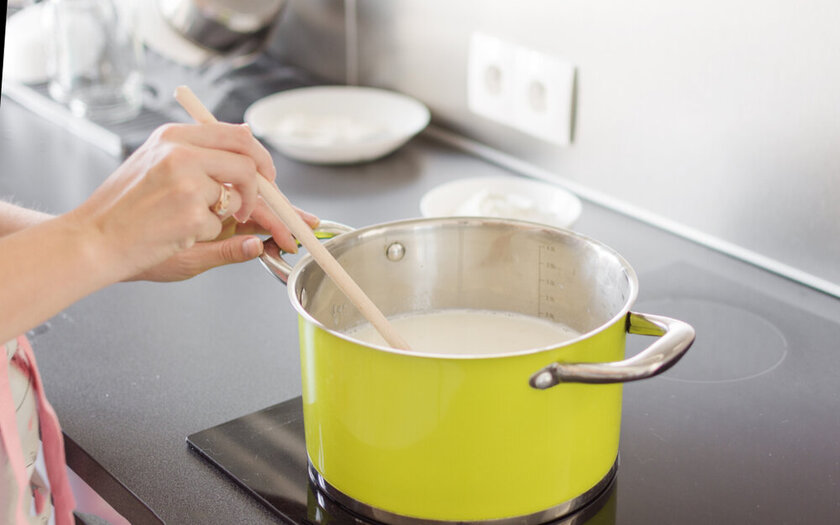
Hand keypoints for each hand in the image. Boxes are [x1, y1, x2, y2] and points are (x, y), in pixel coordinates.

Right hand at [70, 122, 316, 281]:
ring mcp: (187, 182)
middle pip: (247, 161)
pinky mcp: (191, 213)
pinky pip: (218, 225)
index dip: (259, 156)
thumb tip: (248, 134)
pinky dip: (203, 234)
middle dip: (260, 186)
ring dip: (223, 214)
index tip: (266, 174)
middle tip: (252, 206)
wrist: (92, 238)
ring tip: (187, 220)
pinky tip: (173, 233)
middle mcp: (181, 152)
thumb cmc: (123, 208)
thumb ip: (202, 153)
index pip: (235, 134)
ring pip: (235, 195)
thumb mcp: (157, 164)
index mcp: (173, 136)